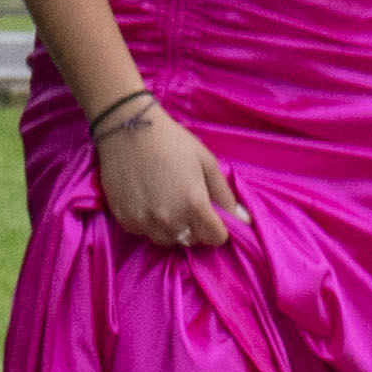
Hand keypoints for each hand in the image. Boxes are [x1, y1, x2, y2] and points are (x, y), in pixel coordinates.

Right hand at [95, 101, 247, 249]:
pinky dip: (150, 224)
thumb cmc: (173, 142)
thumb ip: (225, 195)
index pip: (215, 238)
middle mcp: (170, 219)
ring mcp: (145, 222)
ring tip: (168, 205)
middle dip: (195, 228)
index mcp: (194, 205)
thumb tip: (245, 220)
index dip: (217, 228)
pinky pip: (144, 233)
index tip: (212, 215)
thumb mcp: (207, 163)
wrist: (129, 130)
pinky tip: (148, 202)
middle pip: (191, 241)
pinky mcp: (126, 220)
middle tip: (188, 204)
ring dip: (172, 229)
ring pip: (167, 240)